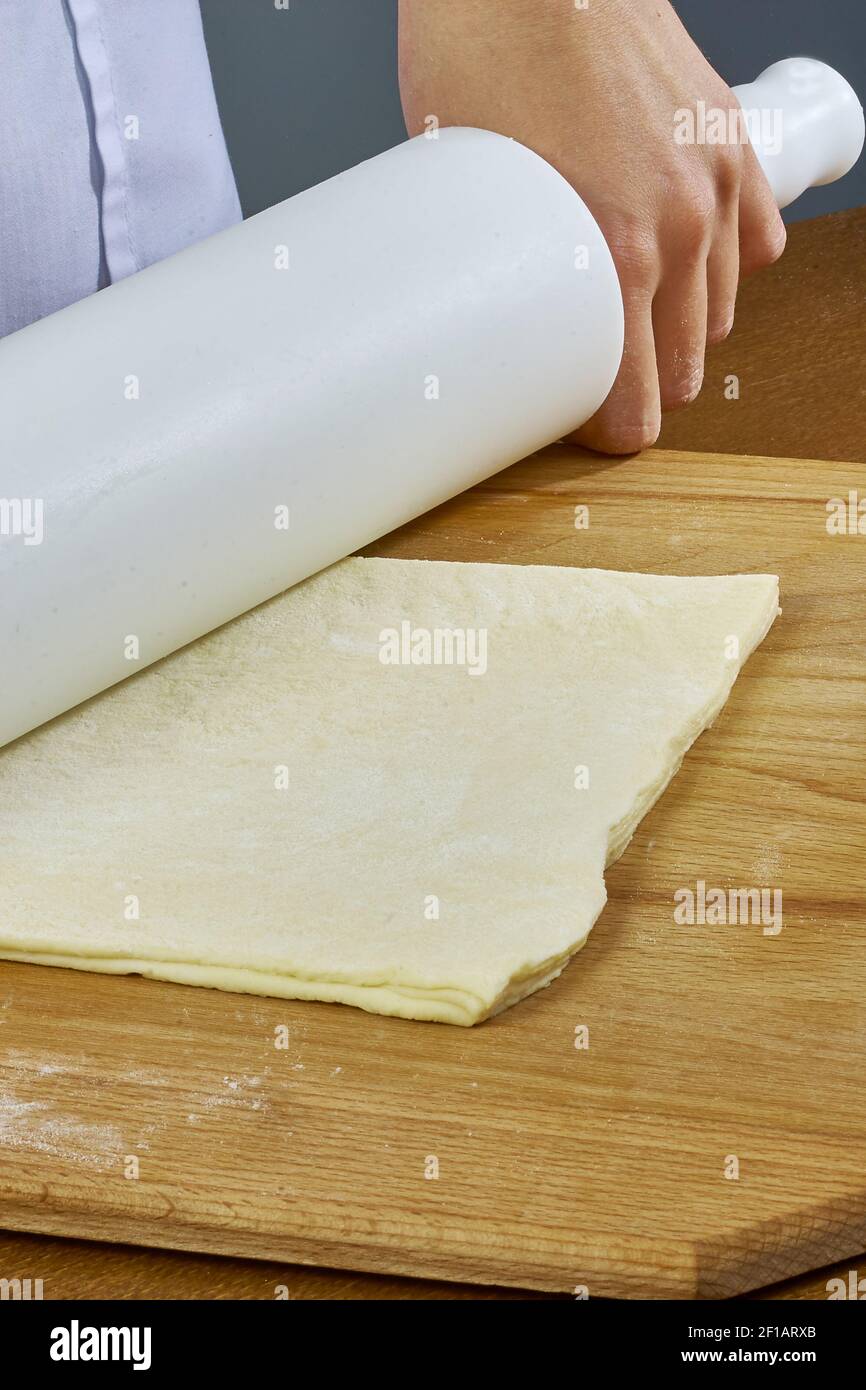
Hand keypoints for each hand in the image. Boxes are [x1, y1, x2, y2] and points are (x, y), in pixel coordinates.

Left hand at [398, 0, 786, 454]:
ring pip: (720, 309)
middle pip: (682, 365)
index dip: (613, 430)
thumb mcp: (458, 183)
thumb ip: (495, 262)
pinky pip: (758, 240)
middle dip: (642, 382)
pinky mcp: (728, 141)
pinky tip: (689, 263)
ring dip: (681, 327)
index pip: (636, 405)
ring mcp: (712, 182)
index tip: (590, 430)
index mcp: (613, 256)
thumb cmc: (482, 49)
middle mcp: (679, 228)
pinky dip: (727, 264)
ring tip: (634, 316)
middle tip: (596, 373)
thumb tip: (482, 310)